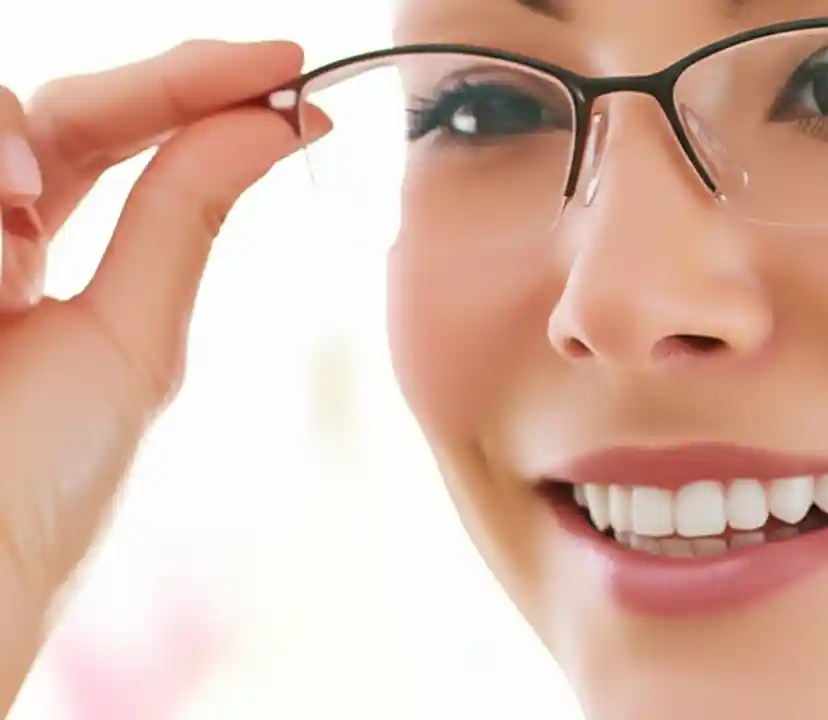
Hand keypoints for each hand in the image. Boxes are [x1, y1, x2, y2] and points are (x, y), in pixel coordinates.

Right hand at [0, 39, 327, 709]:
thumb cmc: (42, 483)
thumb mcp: (131, 341)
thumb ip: (183, 222)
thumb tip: (278, 123)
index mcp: (45, 261)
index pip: (117, 138)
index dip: (196, 89)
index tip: (291, 64)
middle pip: (56, 109)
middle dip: (148, 92)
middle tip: (233, 83)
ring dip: (18, 156)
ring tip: (20, 244)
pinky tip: (0, 257)